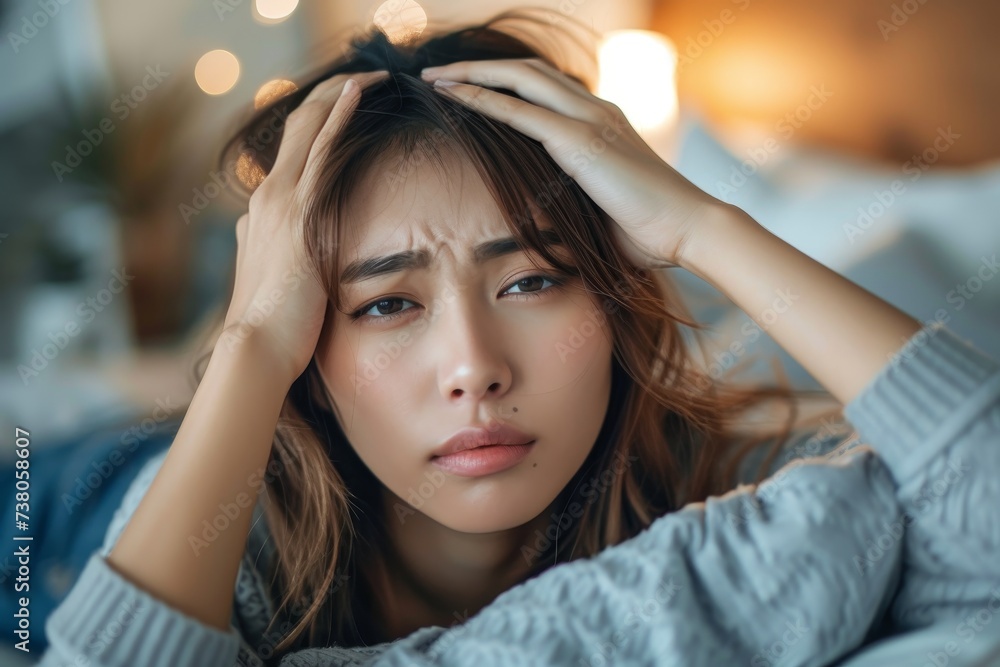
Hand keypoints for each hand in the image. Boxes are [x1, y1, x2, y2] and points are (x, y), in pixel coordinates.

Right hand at [223, 70, 389, 384]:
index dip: (316, 124)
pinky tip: (359, 91)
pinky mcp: (301, 211)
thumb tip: (285, 248)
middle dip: (329, 96)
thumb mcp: (276, 284)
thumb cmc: (272, 327)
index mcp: (263, 211)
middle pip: (298, 126)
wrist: (256, 344)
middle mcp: (268, 195)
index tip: (342, 109)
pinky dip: (339, 115)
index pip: (292, 152)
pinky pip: (322, 149)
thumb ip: (280, 256)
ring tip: (369, 75)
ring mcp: (282, 199)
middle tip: (361, 78)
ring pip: (309, 126)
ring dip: (339, 94)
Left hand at [419, 58, 724, 268]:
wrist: (688, 229)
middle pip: (526, 71)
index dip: (506, 83)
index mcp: (601, 123)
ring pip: (518, 79)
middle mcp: (594, 110)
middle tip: (437, 76)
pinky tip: (452, 95)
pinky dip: (482, 99)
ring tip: (433, 79)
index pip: (546, 88)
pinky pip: (519, 111)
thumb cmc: (652, 231)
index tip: (469, 90)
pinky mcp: (579, 139)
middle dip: (478, 68)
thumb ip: (579, 201)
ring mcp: (588, 119)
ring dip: (471, 75)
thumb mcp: (606, 208)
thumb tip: (552, 226)